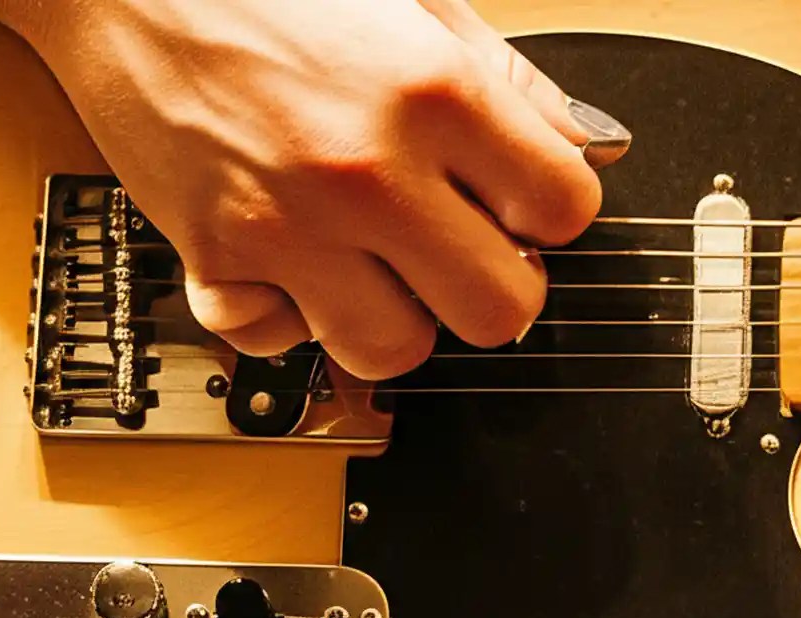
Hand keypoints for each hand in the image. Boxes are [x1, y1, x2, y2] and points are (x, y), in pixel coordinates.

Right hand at [0, 0, 629, 378]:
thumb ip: (510, 83)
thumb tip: (584, 145)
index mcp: (434, 93)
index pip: (564, 211)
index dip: (552, 212)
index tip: (525, 203)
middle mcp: (366, 171)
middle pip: (501, 309)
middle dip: (498, 285)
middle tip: (469, 251)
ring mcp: (288, 225)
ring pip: (395, 351)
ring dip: (400, 318)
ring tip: (379, 264)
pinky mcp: (216, 259)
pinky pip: (280, 343)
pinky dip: (291, 319)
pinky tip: (295, 266)